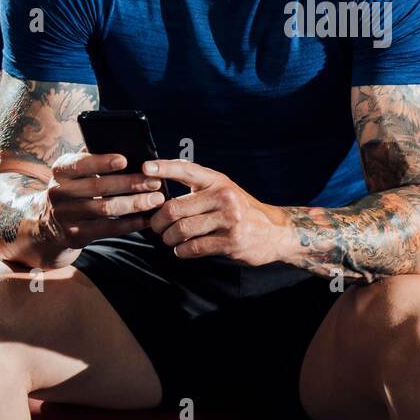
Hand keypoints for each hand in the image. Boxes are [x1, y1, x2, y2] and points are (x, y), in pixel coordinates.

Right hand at [38, 151, 167, 248]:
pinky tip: (146, 219)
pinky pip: (107, 230)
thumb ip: (94, 157)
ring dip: (134, 204)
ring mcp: (65, 216)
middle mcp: (59, 192)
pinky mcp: (75, 235)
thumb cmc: (75, 187)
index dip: (102, 162)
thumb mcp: (76, 171)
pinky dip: (130, 224)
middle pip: (99, 187)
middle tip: (155, 182)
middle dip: (130, 183)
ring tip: (156, 199)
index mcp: (61, 170)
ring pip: (105, 209)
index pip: (81, 164)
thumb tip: (126, 145)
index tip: (125, 160)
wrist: (49, 222)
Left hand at [144, 159, 281, 264]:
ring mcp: (228, 219)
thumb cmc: (240, 210)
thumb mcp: (223, 190)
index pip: (186, 170)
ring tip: (170, 240)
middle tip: (157, 227)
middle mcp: (223, 196)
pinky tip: (183, 249)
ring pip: (181, 230)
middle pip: (174, 208)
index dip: (164, 168)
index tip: (145, 168)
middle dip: (158, 222)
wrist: (274, 231)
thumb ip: (198, 188)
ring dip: (169, 239)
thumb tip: (159, 188)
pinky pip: (193, 248)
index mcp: (218, 181)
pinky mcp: (231, 241)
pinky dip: (181, 251)